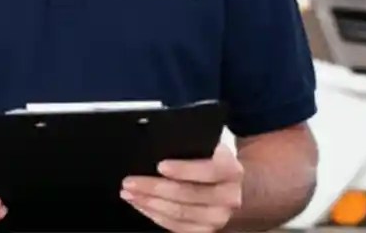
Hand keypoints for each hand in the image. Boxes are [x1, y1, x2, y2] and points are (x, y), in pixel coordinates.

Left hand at [121, 142, 243, 231]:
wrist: (236, 186)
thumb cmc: (214, 163)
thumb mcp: (210, 148)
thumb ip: (193, 146)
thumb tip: (158, 142)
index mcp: (231, 171)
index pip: (209, 170)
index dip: (184, 169)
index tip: (161, 165)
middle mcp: (228, 197)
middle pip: (188, 194)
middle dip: (154, 188)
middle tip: (130, 181)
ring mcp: (218, 217)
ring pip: (180, 213)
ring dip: (149, 203)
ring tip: (129, 193)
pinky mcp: (207, 230)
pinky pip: (178, 227)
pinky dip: (155, 215)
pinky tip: (141, 205)